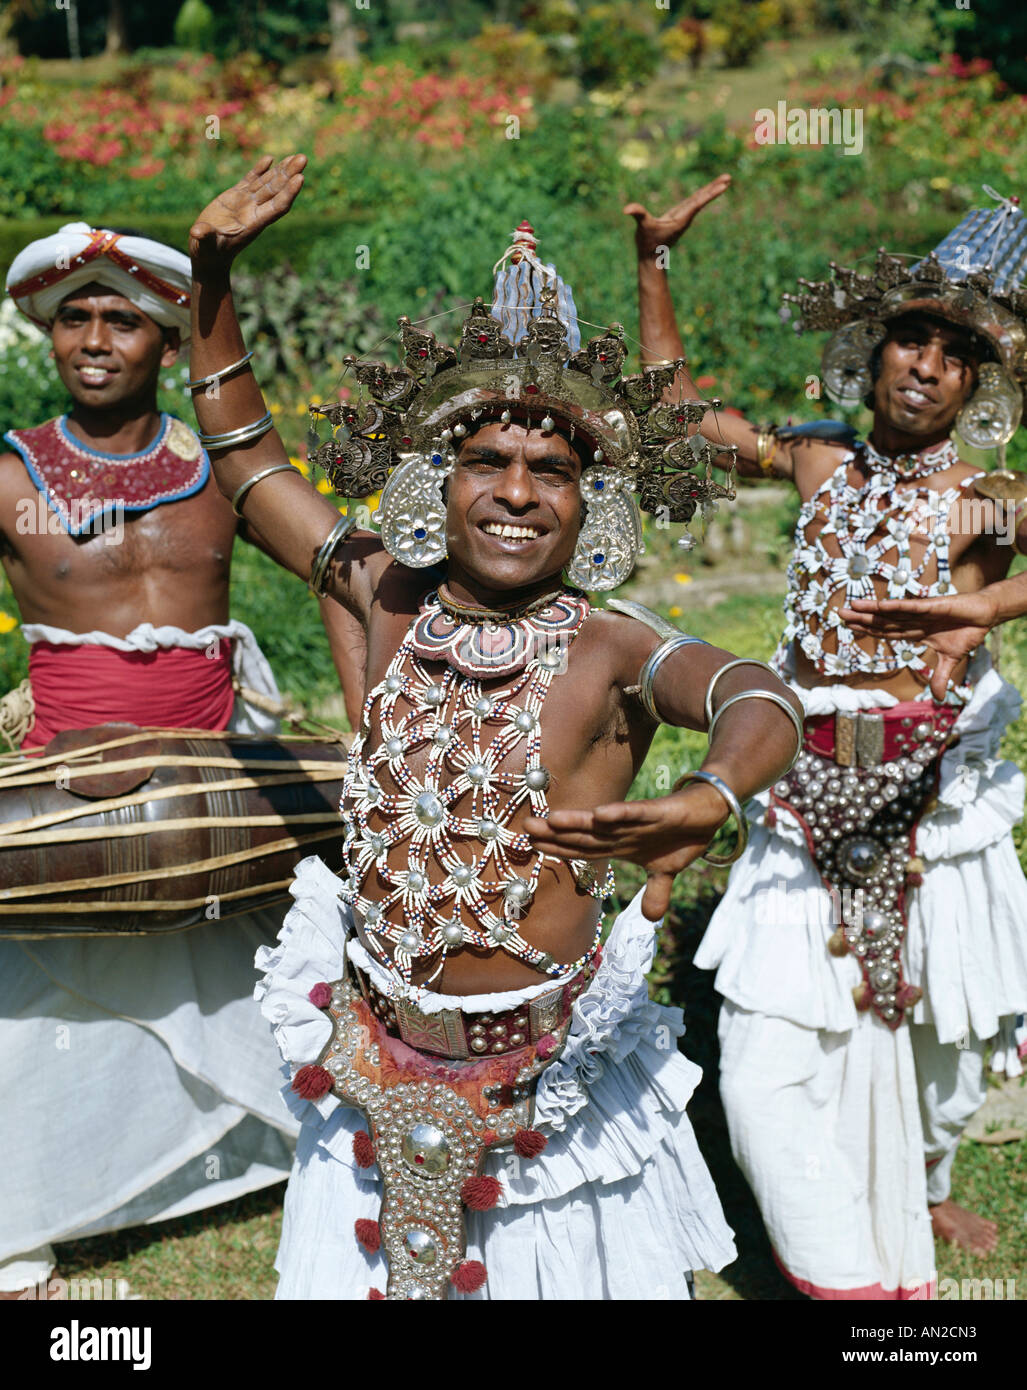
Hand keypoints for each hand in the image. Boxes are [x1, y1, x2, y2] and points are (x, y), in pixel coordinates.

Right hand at [189, 153, 306, 275]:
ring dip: (282, 170)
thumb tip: (197, 232)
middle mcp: (254, 211)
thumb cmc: (208, 252)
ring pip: (268, 183)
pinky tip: (270, 158)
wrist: (208, 253)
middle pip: (277, 190)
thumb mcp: (206, 244)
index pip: (277, 207)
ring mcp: (247, 203)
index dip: (288, 193)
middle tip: (303, 158)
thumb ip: (204, 237)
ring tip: (297, 157)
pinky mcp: (236, 196)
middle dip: (290, 174)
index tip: (300, 178)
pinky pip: (252, 180)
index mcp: (253, 223)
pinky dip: (261, 170)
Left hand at [524, 783, 728, 922]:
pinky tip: (599, 814)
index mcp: (621, 846)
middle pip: (585, 834)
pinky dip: (619, 814)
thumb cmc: (681, 836)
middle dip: (556, 832)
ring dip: (579, 821)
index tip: (531, 845)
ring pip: (604, 823)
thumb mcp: (668, 872)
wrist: (710, 811)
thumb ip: (655, 893)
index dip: (559, 847)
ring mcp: (639, 822)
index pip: (583, 848)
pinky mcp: (659, 812)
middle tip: (526, 827)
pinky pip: (636, 813)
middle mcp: (623, 832)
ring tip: (552, 819)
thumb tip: (651, 919)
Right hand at [623, 173, 731, 264]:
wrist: (651, 258)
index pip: (698, 203)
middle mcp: (685, 217)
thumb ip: (637, 215)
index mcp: (681, 219)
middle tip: (729, 177)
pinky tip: (707, 191)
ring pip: (700, 200)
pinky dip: (702, 195)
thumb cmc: (647, 243)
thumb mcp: (642, 227)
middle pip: (702, 199)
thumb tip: (627, 209)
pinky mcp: (679, 217)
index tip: (723, 186)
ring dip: (711, 190)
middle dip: (715, 188)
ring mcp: (683, 217)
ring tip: (724, 181)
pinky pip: (694, 203)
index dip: (710, 193)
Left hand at [839, 592, 999, 700]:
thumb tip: (938, 698)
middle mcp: (914, 620)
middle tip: (839, 614)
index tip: (849, 627)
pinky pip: (910, 606)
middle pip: (883, 621)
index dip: (868, 629)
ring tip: (850, 607)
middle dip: (861, 618)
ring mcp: (921, 612)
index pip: (887, 631)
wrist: (986, 616)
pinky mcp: (932, 606)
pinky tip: (877, 605)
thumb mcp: (951, 660)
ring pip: (891, 612)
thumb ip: (940, 676)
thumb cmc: (967, 632)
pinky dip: (894, 606)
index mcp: (916, 632)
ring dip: (871, 610)